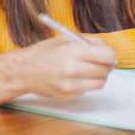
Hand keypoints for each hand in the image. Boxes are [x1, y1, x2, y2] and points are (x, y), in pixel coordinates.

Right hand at [0, 35, 116, 107]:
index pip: (108, 56)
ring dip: (99, 75)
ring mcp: (71, 85)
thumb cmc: (45, 52)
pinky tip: (75, 77)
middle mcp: (73, 69)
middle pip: (106, 70)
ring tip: (88, 68)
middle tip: (100, 61)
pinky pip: (88, 89)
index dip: (111, 53)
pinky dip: (86, 83)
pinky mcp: (68, 95)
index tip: (108, 53)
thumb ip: (90, 41)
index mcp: (73, 51)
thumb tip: (107, 49)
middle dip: (107, 65)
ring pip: (100, 82)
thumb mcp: (67, 38)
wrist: (23, 71)